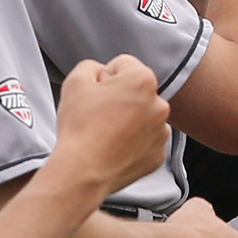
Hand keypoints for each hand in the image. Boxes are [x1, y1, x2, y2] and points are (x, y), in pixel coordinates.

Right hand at [53, 56, 171, 196]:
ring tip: (105, 133)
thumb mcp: (76, 81)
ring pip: (142, 115)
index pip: (122, 65)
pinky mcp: (158, 154)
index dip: (103, 78)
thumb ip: (91, 66)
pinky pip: (146, 140)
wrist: (83, 172)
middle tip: (98, 115)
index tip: (95, 95)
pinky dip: (132, 142)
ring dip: (128, 119)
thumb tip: (101, 72)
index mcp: (143, 80)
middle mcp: (160, 104)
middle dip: (119, 97)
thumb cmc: (80, 126)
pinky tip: (114, 148)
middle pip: (135, 91)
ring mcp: (161, 132)